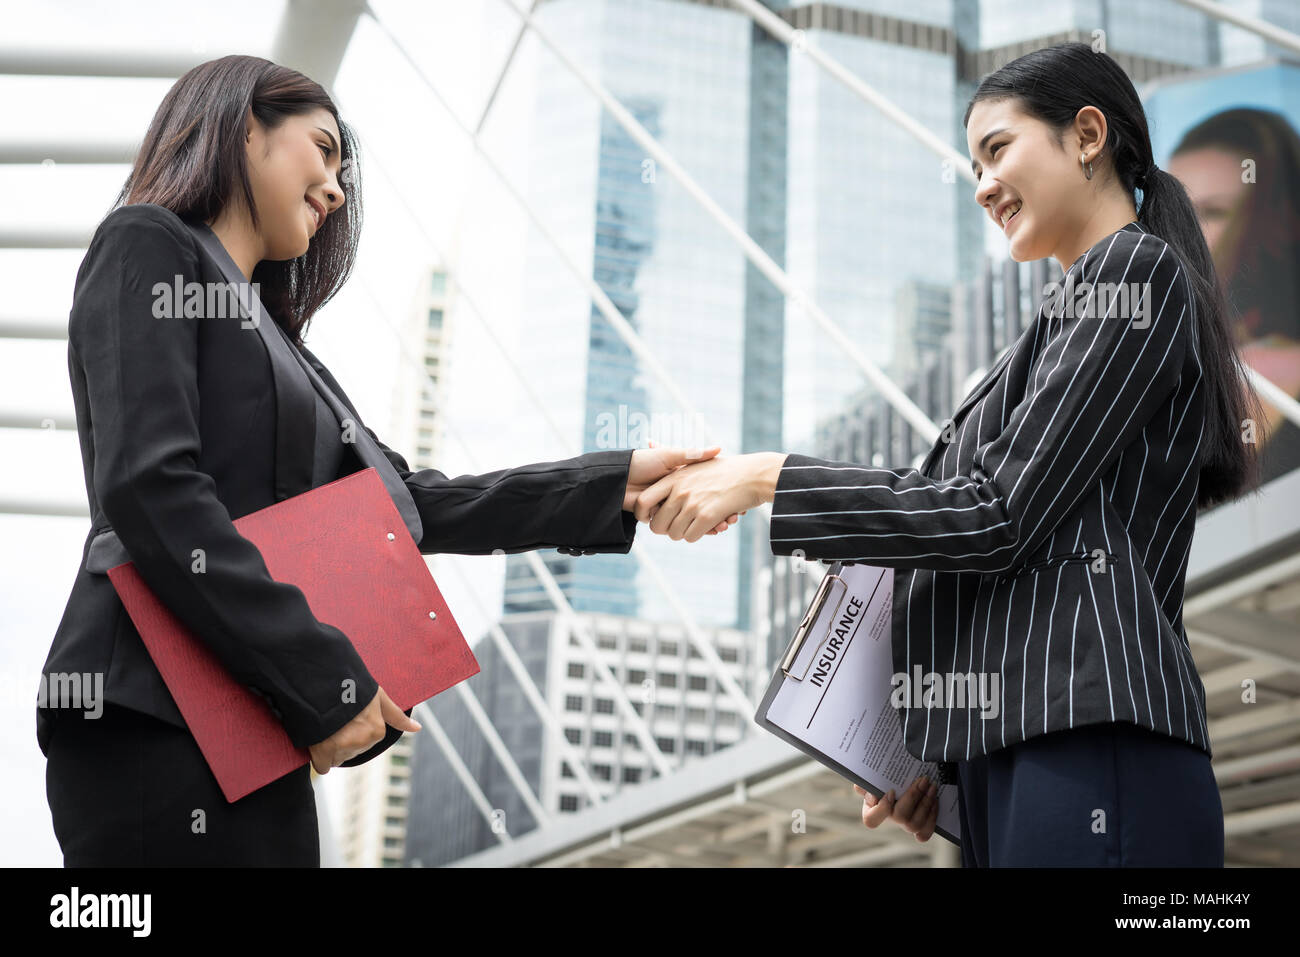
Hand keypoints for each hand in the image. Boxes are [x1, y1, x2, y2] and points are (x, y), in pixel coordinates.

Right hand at [308, 686, 420, 773]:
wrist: (325, 680)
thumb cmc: (353, 686)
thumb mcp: (378, 697)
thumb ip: (396, 716)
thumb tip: (417, 728)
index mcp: (377, 731)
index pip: (365, 743)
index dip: (353, 732)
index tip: (347, 720)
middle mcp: (363, 741)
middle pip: (351, 752)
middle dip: (342, 741)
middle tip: (335, 722)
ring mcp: (344, 746)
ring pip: (336, 758)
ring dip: (329, 748)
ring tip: (326, 728)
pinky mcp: (324, 750)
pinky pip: (323, 765)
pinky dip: (318, 759)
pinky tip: (317, 745)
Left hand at [634, 451, 786, 541]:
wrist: (753, 473)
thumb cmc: (726, 468)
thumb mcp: (698, 461)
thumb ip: (676, 461)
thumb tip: (651, 442)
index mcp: (674, 478)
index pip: (644, 502)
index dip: (646, 514)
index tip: (656, 516)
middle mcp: (680, 490)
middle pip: (657, 525)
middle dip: (666, 529)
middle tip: (678, 525)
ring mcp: (693, 503)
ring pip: (674, 534)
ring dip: (684, 534)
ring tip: (695, 525)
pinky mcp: (707, 516)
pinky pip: (691, 537)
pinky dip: (698, 535)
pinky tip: (709, 526)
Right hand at [853, 775, 938, 841]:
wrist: (901, 785)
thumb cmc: (884, 781)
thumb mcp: (872, 779)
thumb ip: (865, 782)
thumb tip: (865, 789)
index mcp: (872, 811)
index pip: (871, 820)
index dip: (882, 809)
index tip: (891, 792)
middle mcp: (889, 820)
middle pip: (900, 818)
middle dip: (914, 797)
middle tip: (922, 780)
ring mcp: (904, 826)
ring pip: (915, 824)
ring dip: (926, 804)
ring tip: (931, 786)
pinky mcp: (919, 828)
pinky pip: (925, 831)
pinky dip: (932, 815)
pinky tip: (934, 799)